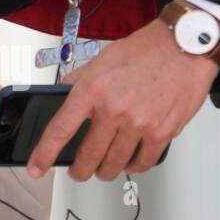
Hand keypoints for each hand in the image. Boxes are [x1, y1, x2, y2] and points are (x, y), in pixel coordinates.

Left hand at [27, 20, 217, 180]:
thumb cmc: (144, 50)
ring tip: (102, 170)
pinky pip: (143, 161)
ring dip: (105, 171)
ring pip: (115, 163)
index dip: (45, 153)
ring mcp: (139, 123)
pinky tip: (129, 163)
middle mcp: (114, 109)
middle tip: (77, 172)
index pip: (60, 129)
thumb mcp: (100, 60)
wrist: (183, 47)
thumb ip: (79, 82)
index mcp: (92, 90)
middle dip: (80, 169)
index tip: (36, 168)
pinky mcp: (163, 132)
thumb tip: (63, 97)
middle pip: (89, 154)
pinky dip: (133, 167)